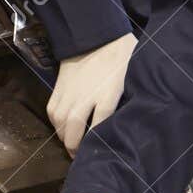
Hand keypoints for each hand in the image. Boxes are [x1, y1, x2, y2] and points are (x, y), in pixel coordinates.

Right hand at [47, 32, 136, 153]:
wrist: (96, 35)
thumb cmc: (122, 56)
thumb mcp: (133, 77)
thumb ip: (132, 97)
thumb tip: (139, 114)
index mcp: (108, 94)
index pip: (100, 127)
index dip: (100, 143)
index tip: (103, 154)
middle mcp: (85, 96)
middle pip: (75, 130)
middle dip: (77, 147)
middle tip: (82, 157)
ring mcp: (69, 92)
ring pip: (61, 124)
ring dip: (65, 138)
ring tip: (72, 147)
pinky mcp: (58, 88)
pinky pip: (52, 112)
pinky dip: (56, 124)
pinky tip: (63, 130)